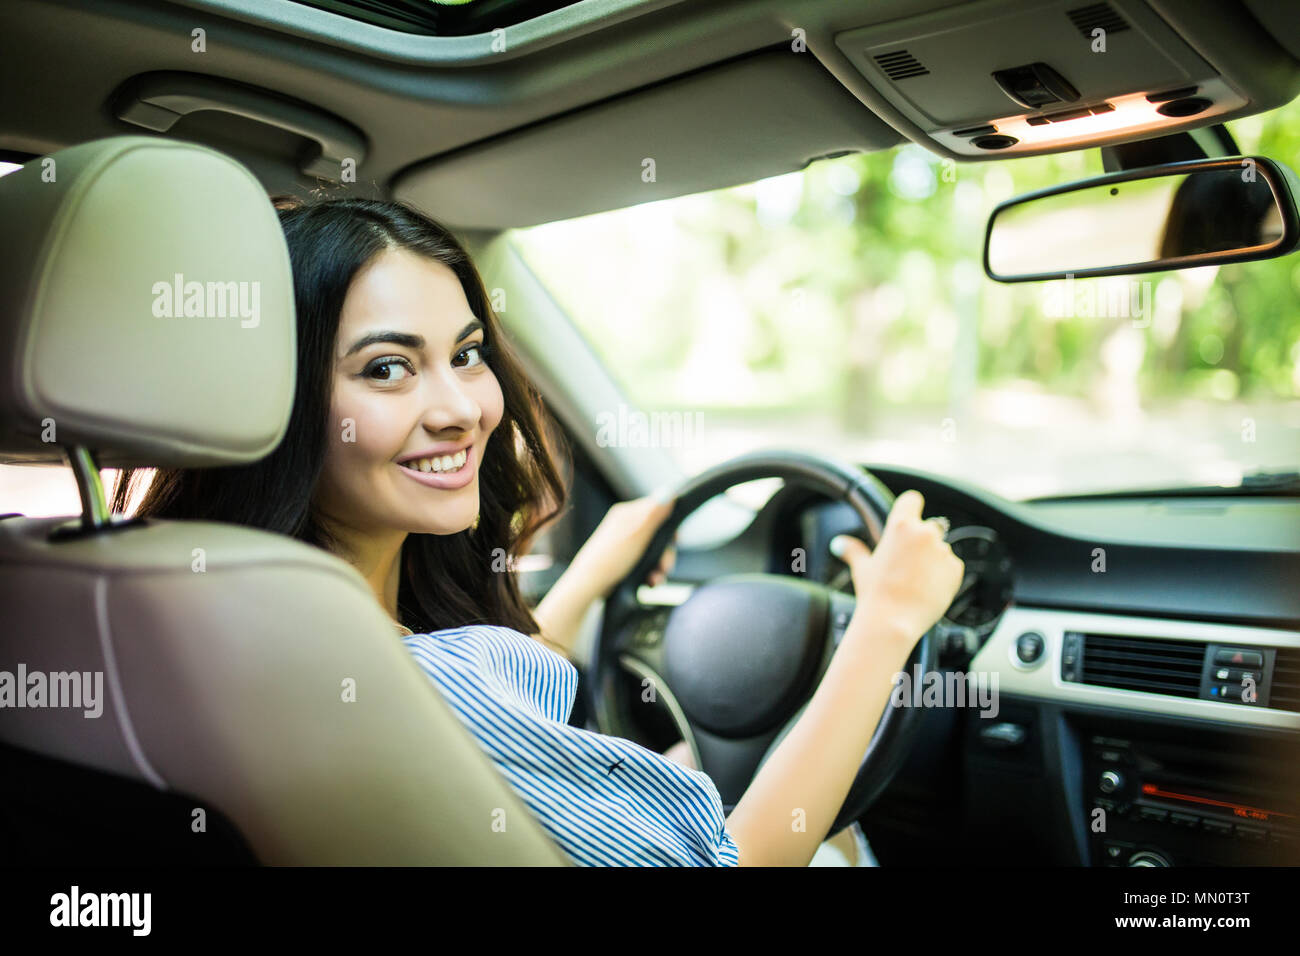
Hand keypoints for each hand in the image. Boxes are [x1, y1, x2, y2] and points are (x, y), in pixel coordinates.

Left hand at [569, 490, 677, 598]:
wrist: (589, 585)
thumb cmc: (611, 558)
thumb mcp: (636, 534)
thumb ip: (654, 514)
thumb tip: (669, 493)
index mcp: (627, 514)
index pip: (657, 510)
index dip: (669, 525)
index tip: (675, 540)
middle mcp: (627, 527)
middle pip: (658, 534)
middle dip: (665, 553)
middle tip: (665, 567)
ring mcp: (626, 544)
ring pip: (654, 552)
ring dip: (659, 567)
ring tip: (656, 579)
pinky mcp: (625, 561)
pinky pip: (646, 564)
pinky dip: (651, 574)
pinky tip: (650, 582)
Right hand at [828, 489, 964, 646]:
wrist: (893, 621)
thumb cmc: (875, 594)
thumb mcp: (862, 568)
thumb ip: (853, 550)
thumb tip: (839, 544)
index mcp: (901, 526)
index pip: (912, 499)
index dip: (910, 508)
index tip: (908, 519)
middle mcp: (924, 533)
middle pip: (927, 527)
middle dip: (920, 541)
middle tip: (906, 563)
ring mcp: (942, 550)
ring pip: (940, 548)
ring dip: (932, 559)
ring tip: (916, 581)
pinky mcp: (955, 569)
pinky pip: (950, 566)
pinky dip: (942, 575)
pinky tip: (927, 589)